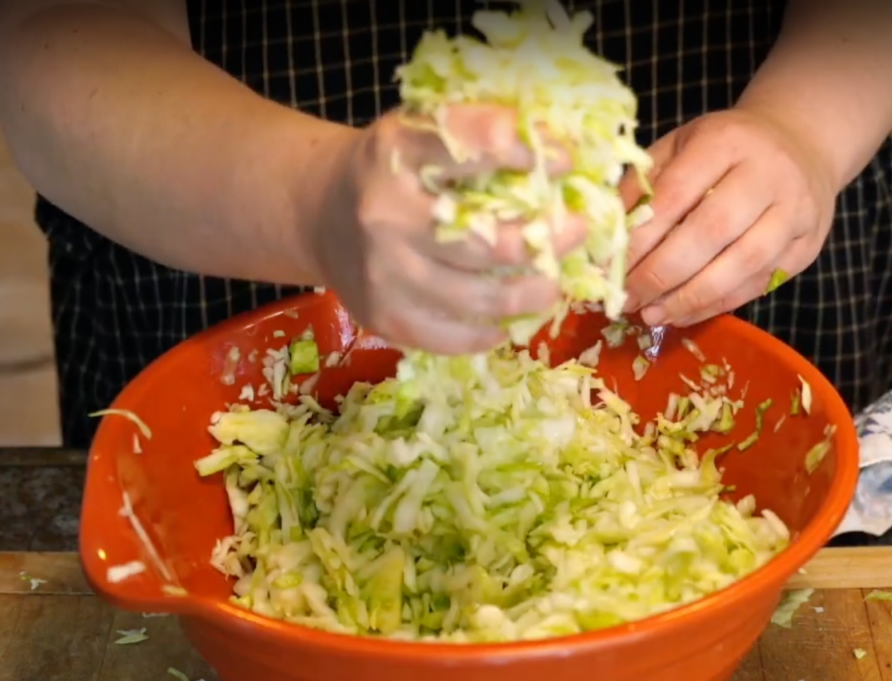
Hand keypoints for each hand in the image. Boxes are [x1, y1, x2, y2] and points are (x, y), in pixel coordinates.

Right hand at [308, 105, 585, 353]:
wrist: (317, 212)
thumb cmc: (390, 171)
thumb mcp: (421, 131)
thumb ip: (479, 133)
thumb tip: (559, 157)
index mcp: (397, 153)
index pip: (470, 148)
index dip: (524, 154)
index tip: (561, 162)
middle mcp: (385, 215)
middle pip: (486, 242)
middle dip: (545, 240)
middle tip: (575, 233)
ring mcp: (383, 272)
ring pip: (479, 297)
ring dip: (531, 293)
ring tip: (551, 283)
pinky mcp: (383, 316)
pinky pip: (451, 339)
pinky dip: (489, 333)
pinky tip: (505, 320)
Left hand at [618, 106, 837, 326]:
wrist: (802, 144)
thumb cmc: (727, 149)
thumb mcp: (682, 145)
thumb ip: (644, 183)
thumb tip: (609, 237)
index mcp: (727, 140)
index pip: (677, 194)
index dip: (641, 237)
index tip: (611, 268)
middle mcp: (768, 173)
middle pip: (712, 231)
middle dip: (663, 273)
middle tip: (628, 298)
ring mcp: (795, 211)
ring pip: (742, 264)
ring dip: (692, 297)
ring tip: (653, 314)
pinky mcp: (807, 246)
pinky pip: (759, 283)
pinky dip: (717, 304)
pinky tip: (684, 312)